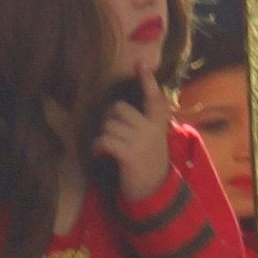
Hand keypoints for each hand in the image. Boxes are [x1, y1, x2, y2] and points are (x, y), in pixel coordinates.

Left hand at [91, 76, 175, 213]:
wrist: (154, 194)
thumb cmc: (148, 164)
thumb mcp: (153, 141)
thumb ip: (144, 123)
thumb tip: (118, 110)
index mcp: (159, 125)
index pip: (155, 98)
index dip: (148, 81)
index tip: (142, 63)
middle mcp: (151, 130)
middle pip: (120, 109)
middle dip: (110, 119)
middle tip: (112, 132)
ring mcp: (141, 141)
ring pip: (109, 125)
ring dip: (104, 135)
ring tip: (108, 147)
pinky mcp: (129, 154)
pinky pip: (105, 140)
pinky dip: (98, 146)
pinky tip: (100, 153)